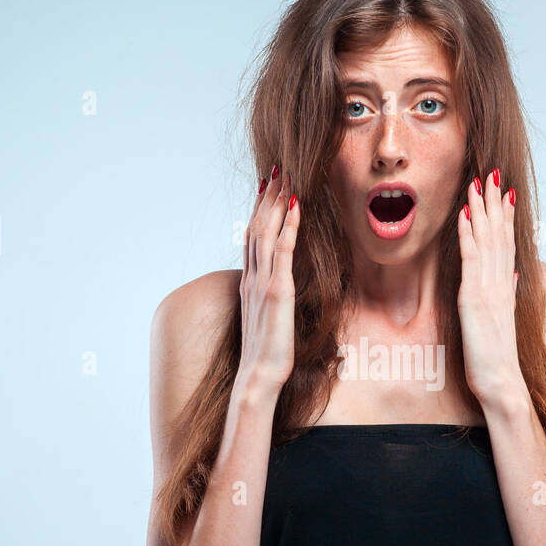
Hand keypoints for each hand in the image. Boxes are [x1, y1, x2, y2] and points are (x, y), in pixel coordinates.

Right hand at [237, 166, 299, 396]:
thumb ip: (271, 300)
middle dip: (268, 196)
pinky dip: (288, 225)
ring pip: (267, 231)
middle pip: (258, 226)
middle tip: (276, 169)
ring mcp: (262, 282)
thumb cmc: (266, 354)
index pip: (253, 237)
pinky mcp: (276, 291)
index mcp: (250, 283)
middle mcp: (252, 277)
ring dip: (277, 201)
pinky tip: (295, 205)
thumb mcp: (268, 319)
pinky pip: (282, 251)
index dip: (259, 209)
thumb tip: (280, 289)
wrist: (258, 376)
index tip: (266, 186)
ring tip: (286, 176)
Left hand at [457, 167, 524, 407]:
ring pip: (487, 240)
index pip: (507, 243)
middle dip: (496, 201)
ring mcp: (489, 289)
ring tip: (480, 181)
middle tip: (493, 171)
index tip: (504, 191)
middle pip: (500, 234)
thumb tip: (513, 276)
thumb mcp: (503, 322)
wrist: (502, 384)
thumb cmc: (498, 360)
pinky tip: (464, 213)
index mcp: (506, 288)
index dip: (505, 215)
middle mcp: (501, 283)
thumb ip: (508, 296)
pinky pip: (472, 258)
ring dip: (483, 208)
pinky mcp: (475, 298)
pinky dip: (468, 233)